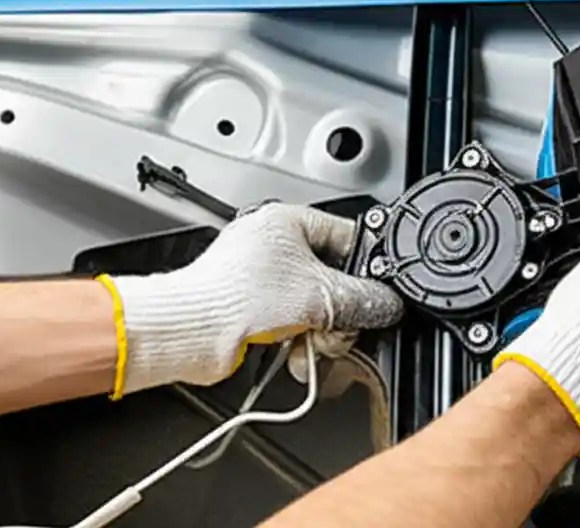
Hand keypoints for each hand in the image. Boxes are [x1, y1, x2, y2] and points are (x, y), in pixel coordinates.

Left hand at [111, 204, 402, 392]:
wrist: (191, 331)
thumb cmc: (235, 297)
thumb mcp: (319, 296)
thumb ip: (364, 299)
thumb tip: (388, 303)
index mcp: (289, 222)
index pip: (349, 237)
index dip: (367, 268)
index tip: (376, 294)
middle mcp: (275, 246)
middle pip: (335, 278)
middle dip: (339, 312)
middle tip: (336, 327)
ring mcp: (264, 278)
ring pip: (317, 306)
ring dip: (321, 333)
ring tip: (311, 345)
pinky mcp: (255, 309)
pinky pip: (295, 323)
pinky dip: (300, 342)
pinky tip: (296, 356)